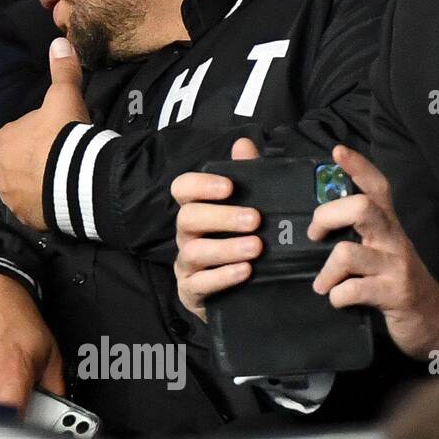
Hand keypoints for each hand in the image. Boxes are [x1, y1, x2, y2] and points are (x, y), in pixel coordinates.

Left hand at [0, 37, 89, 230]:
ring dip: (38, 184)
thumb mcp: (64, 97)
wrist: (74, 178)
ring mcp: (10, 196)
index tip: (58, 138)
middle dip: (36, 161)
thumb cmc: (64, 134)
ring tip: (62, 181)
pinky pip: (31, 209)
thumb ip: (62, 70)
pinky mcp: (24, 217)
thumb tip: (59, 40)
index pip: (19, 134)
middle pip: (18, 162)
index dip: (40, 135)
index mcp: (4, 139)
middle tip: (61, 160)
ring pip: (23, 186)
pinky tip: (59, 200)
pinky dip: (42, 205)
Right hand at [171, 138, 261, 320]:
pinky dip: (222, 276)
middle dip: (221, 217)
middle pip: (188, 217)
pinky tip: (245, 271)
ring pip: (194, 251)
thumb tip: (243, 144)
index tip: (229, 187)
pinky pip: (200, 283)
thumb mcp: (250, 207)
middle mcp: (187, 235)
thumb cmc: (241, 241)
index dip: (201, 185)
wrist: (239, 293)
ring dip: (226, 248)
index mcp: (197, 210)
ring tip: (256, 248)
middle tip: (255, 220)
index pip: (183, 189)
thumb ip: (247, 176)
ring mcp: (187, 263)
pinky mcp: (192, 290)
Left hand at [308, 146, 438, 361]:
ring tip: (323, 283)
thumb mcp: (376, 249)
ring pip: (349, 252)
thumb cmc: (393, 280)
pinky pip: (353, 290)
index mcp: (386, 224)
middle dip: (326, 217)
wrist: (434, 318)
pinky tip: (338, 299)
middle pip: (361, 208)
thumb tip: (313, 221)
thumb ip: (352, 232)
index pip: (375, 186)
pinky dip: (336, 296)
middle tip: (315, 236)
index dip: (358, 167)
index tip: (337, 152)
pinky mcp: (394, 293)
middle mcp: (393, 239)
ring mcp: (395, 265)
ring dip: (326, 271)